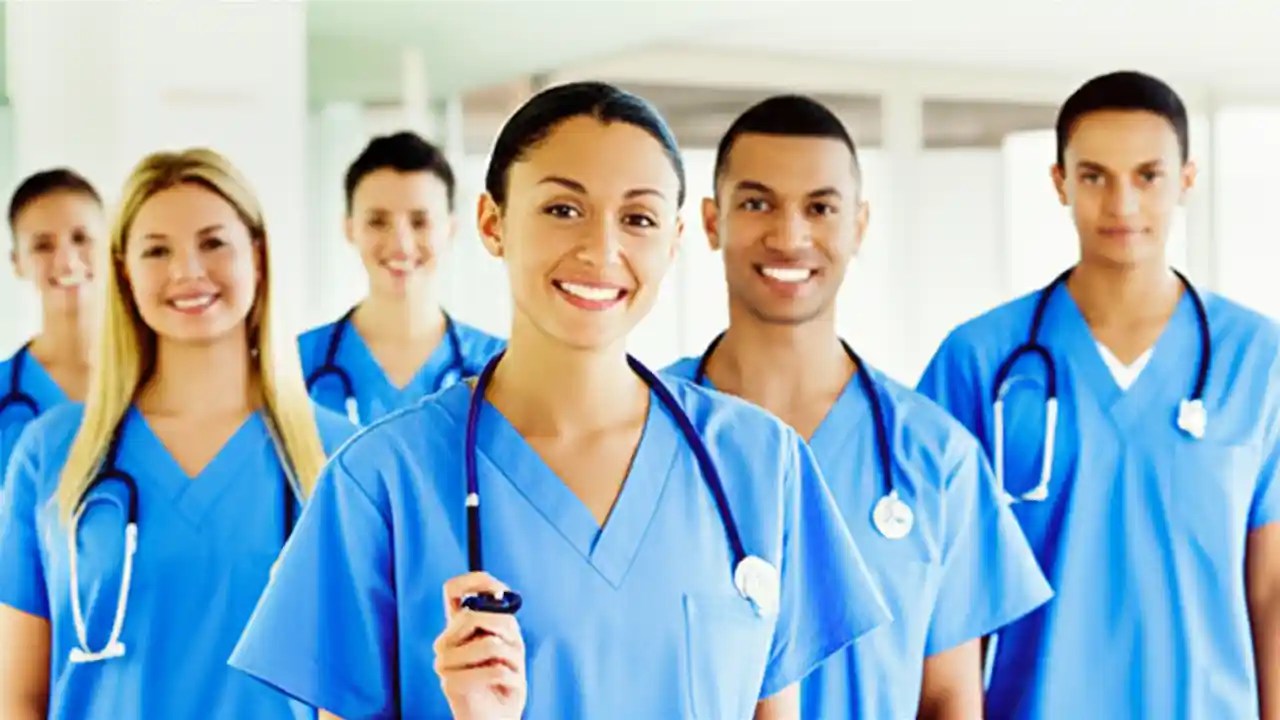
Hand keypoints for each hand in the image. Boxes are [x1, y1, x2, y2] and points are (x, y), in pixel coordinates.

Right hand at [433, 572, 526, 719]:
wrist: (497, 716)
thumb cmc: (505, 676)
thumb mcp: (509, 639)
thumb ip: (501, 616)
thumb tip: (496, 597)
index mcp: (457, 626)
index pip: (453, 588)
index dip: (477, 582)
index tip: (501, 592)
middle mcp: (444, 641)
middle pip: (474, 614)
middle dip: (506, 629)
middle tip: (513, 647)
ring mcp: (443, 662)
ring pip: (489, 644)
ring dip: (512, 658)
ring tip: (509, 670)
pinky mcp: (450, 684)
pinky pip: (493, 670)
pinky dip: (511, 678)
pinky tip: (505, 685)